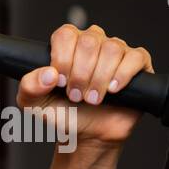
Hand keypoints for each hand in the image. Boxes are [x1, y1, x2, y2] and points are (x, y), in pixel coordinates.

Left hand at [16, 23, 153, 153]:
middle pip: (89, 41)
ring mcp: (117, 51)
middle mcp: (93, 42)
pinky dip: (122, 75)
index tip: (59, 81)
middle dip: (80, 73)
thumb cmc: (63, 113)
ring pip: (112, 49)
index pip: (65, 34)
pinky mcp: (137, 63)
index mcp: (68, 45)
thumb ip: (30, 86)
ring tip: (92, 98)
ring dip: (99, 78)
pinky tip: (112, 90)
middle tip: (75, 95)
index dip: (62, 58)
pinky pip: (135, 57)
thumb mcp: (35, 103)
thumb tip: (48, 74)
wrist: (87, 134)